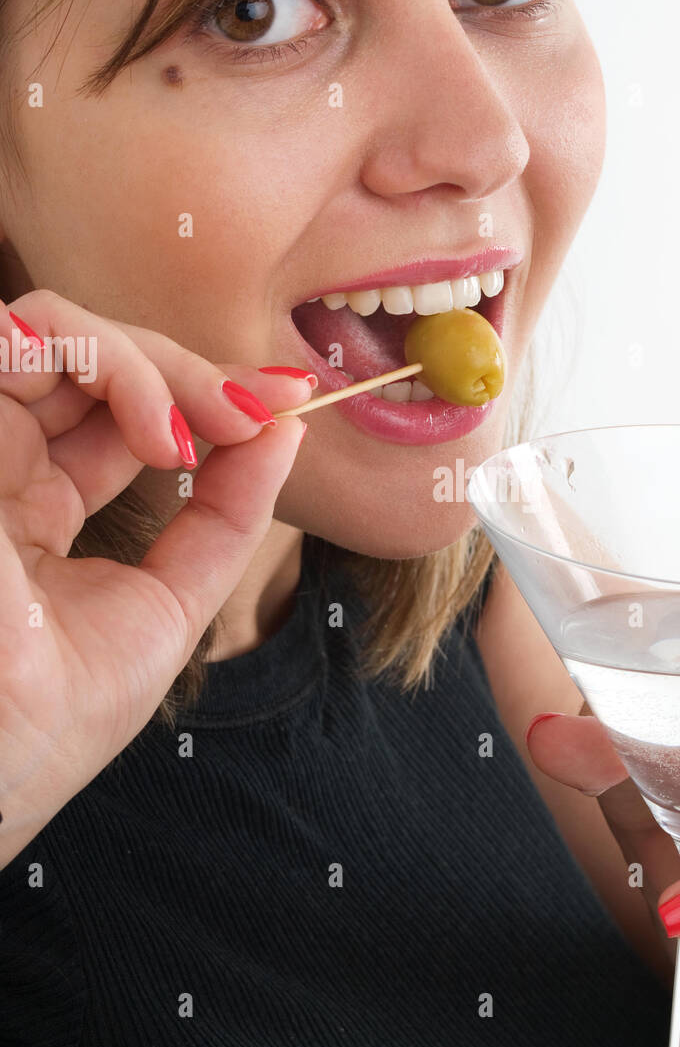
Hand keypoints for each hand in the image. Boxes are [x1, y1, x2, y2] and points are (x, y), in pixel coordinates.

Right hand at [0, 290, 313, 866]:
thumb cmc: (56, 716)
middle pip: (97, 362)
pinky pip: (16, 335)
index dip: (204, 396)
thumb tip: (285, 427)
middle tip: (256, 412)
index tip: (285, 403)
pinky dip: (102, 355)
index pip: (121, 413)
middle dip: (191, 374)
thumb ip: (225, 514)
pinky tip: (156, 431)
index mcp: (32, 506)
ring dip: (152, 364)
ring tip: (196, 436)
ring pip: (57, 330)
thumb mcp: (168, 602)